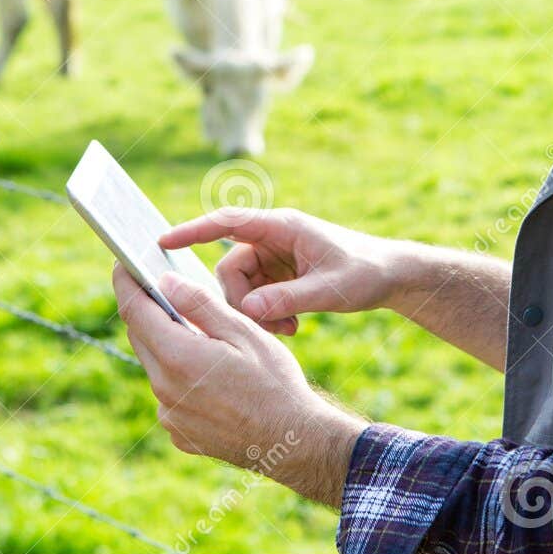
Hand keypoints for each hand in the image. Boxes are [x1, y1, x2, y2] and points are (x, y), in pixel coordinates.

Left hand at [112, 264, 364, 504]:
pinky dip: (180, 376)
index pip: (134, 311)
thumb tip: (166, 282)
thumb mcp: (244, 333)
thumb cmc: (275, 382)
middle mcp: (165, 388)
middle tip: (163, 288)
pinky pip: (169, 394)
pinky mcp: (179, 432)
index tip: (122, 262)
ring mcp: (170, 415)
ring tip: (200, 334)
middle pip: (141, 337)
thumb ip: (201, 305)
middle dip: (148, 310)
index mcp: (179, 357)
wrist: (292, 442)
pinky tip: (211, 375)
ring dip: (168, 345)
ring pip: (156, 365)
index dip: (125, 282)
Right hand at [158, 207, 403, 333]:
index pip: (227, 223)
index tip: (161, 242)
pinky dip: (266, 315)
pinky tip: (292, 329)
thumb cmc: (365, 272)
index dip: (192, 230)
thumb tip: (248, 312)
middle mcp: (273, 238)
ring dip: (255, 313)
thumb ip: (289, 299)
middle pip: (230, 268)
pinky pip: (256, 297)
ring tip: (288, 330)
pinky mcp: (280, 276)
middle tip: (265, 326)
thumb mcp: (330, 289)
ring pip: (241, 287)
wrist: (391, 276)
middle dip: (239, 301)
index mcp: (281, 227)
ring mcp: (275, 258)